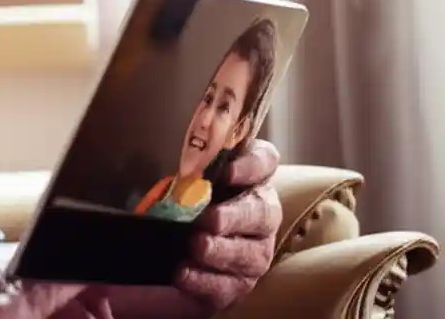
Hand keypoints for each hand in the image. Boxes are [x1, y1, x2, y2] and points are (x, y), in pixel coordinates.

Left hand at [176, 139, 281, 310]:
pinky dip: (205, 280)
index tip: (227, 170)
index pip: (265, 162)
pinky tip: (184, 273)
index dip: (251, 165)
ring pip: (250, 254)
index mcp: (253, 178)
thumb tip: (180, 158)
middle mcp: (262, 215)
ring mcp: (255, 251)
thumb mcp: (187, 175)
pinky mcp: (237, 282)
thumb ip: (192, 162)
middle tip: (211, 219)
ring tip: (197, 246)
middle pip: (261, 212)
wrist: (179, 244)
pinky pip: (228, 286)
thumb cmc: (188, 198)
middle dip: (235, 217)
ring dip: (222, 251)